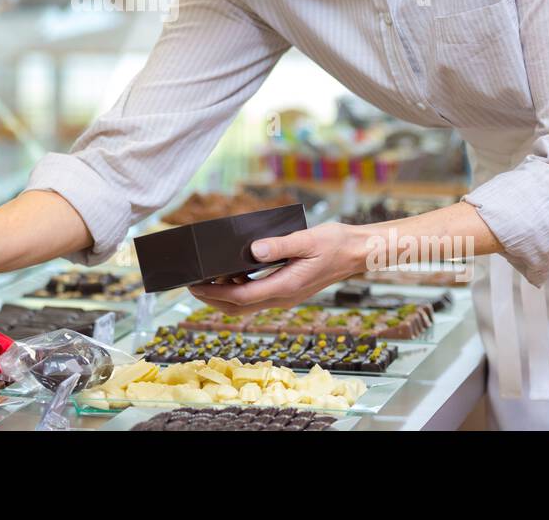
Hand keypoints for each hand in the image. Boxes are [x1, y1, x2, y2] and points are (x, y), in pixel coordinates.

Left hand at [188, 222, 366, 313]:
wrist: (357, 253)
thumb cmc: (335, 243)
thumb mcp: (308, 239)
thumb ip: (280, 246)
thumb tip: (252, 250)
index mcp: (286, 286)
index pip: (241, 297)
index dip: (214, 293)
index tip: (195, 285)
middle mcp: (283, 296)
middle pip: (239, 308)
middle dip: (212, 300)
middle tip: (191, 285)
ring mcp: (285, 297)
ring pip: (246, 306)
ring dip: (223, 297)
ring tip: (205, 279)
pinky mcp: (287, 291)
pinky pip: (256, 298)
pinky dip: (238, 291)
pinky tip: (231, 275)